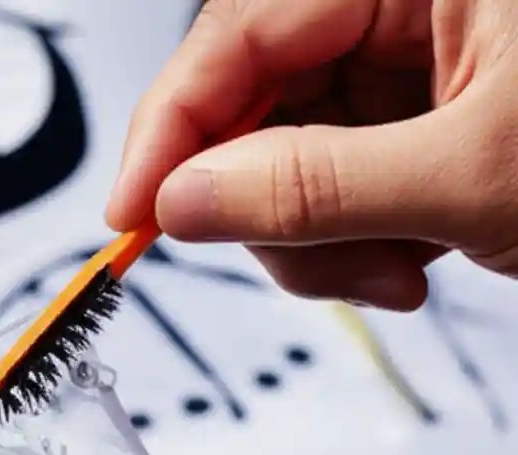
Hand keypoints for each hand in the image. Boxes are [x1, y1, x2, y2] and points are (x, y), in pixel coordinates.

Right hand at [105, 0, 517, 310]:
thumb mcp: (474, 173)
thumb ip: (319, 186)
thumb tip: (184, 199)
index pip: (240, 31)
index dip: (172, 124)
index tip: (134, 211)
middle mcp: (397, 11)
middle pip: (253, 104)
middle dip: (271, 206)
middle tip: (314, 265)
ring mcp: (404, 67)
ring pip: (283, 159)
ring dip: (319, 241)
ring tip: (395, 274)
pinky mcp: (411, 122)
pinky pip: (329, 185)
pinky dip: (351, 241)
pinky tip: (410, 259)